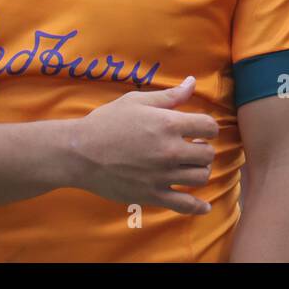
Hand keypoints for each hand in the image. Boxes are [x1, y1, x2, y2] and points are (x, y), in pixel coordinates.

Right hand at [69, 76, 218, 214]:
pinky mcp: (152, 195)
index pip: (209, 127)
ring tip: (189, 166)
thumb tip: (192, 82)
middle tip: (193, 147)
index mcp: (169, 124)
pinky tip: (204, 206)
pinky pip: (184, 205)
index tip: (200, 129)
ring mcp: (163, 176)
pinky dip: (198, 206)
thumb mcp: (137, 102)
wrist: (79, 153)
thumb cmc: (106, 122)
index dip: (208, 127)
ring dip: (199, 170)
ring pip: (200, 177)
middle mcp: (170, 151)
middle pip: (208, 154)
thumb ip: (169, 95)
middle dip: (203, 148)